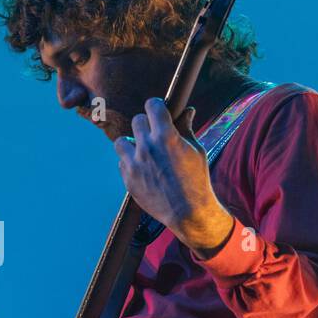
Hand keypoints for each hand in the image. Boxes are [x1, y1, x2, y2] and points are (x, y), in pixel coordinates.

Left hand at [114, 98, 234, 254]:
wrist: (186, 211)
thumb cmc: (196, 180)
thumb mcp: (196, 151)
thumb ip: (186, 129)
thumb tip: (188, 111)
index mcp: (166, 136)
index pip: (152, 106)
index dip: (155, 106)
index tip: (157, 110)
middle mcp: (147, 147)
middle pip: (137, 121)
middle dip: (146, 125)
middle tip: (153, 134)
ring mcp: (135, 163)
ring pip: (121, 141)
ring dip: (131, 143)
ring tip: (142, 151)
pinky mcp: (128, 178)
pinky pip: (122, 162)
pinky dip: (130, 163)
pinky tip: (142, 169)